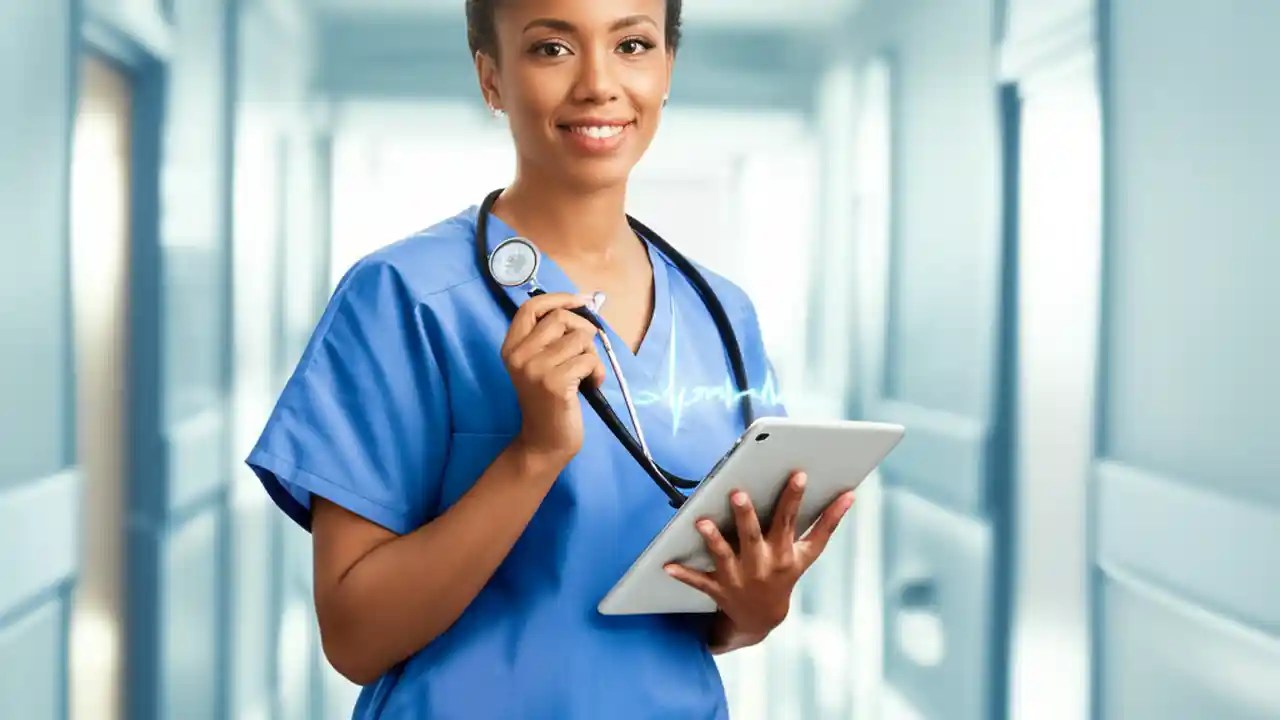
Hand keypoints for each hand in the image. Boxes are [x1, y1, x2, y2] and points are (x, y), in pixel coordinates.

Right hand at [501, 292, 606, 467]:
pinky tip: (591, 385)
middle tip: (585, 354)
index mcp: (511, 347)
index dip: (559, 298)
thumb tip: (583, 302)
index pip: (531, 307)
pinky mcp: (555, 383)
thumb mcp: (541, 363)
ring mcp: (535, 369)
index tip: (582, 300)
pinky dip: (597, 371)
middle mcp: (519, 355)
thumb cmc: (550, 400)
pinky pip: (589, 359)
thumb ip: (551, 337)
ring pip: (580, 338)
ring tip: (586, 373)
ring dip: (592, 354)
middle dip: (583, 331)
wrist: (545, 442)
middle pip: (561, 318)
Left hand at [665, 472, 855, 639]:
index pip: (788, 520)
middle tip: (737, 493)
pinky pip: (697, 581)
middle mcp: (760, 563)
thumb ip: (827, 524)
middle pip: (752, 535)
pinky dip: (682, 573)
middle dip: (746, 515)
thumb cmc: (785, 574)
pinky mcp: (716, 588)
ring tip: (701, 522)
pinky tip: (666, 564)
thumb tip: (850, 495)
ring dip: (712, 539)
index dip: (794, 498)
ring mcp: (737, 576)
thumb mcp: (808, 554)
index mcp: (783, 552)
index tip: (798, 474)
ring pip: (723, 555)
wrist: (762, 619)